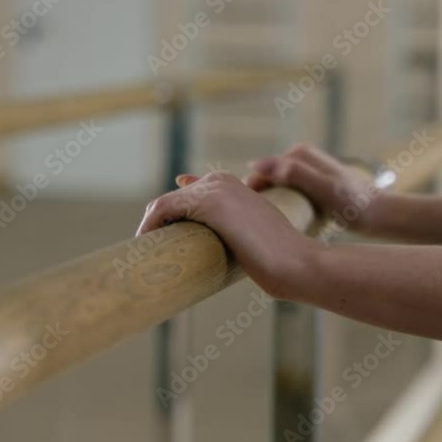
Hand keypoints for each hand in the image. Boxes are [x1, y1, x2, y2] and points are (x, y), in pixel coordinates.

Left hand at [136, 171, 314, 298]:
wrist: (296, 261)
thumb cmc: (281, 260)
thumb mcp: (255, 239)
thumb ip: (238, 235)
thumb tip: (235, 252)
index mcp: (233, 186)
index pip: (190, 194)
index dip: (171, 214)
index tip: (158, 231)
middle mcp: (222, 180)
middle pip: (173, 200)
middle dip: (158, 224)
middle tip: (150, 252)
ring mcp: (215, 188)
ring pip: (165, 204)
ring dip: (151, 227)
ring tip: (145, 254)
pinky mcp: (208, 202)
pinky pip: (163, 208)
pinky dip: (149, 225)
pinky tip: (144, 244)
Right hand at [244, 143, 384, 233]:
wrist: (378, 215)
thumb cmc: (353, 203)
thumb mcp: (323, 188)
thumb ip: (294, 174)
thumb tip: (257, 165)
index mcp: (297, 153)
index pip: (260, 171)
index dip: (246, 191)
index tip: (238, 216)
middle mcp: (298, 159)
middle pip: (265, 180)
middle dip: (253, 198)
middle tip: (245, 227)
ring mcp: (304, 173)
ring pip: (273, 190)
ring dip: (264, 205)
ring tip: (256, 229)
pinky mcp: (308, 188)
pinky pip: (284, 198)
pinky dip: (278, 209)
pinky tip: (274, 228)